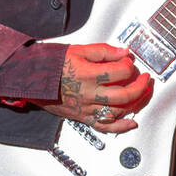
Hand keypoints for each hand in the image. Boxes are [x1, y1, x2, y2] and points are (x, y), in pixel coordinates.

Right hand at [29, 43, 152, 132]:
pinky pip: (105, 126)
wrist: (30, 78)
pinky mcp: (82, 117)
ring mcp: (86, 108)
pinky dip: (121, 126)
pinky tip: (132, 122)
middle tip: (145, 79)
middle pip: (125, 94)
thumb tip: (123, 52)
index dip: (129, 65)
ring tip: (143, 94)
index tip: (129, 61)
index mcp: (88, 74)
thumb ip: (104, 51)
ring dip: (136, 103)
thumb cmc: (50, 63)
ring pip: (118, 111)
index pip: (120, 71)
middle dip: (140, 86)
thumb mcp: (78, 49)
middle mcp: (88, 94)